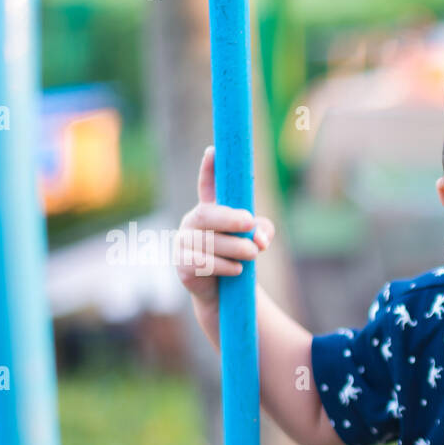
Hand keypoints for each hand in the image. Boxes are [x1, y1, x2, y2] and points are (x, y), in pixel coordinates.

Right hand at [174, 145, 274, 308]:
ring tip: (252, 254)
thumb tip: (258, 239)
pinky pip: (201, 262)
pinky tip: (237, 270)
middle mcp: (194, 222)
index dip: (209, 169)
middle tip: (249, 223)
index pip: (207, 185)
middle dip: (229, 218)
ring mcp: (184, 242)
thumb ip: (262, 232)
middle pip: (207, 214)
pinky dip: (223, 266)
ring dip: (233, 247)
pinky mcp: (182, 264)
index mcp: (211, 210)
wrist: (225, 294)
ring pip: (207, 241)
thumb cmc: (240, 258)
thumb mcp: (257, 240)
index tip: (214, 151)